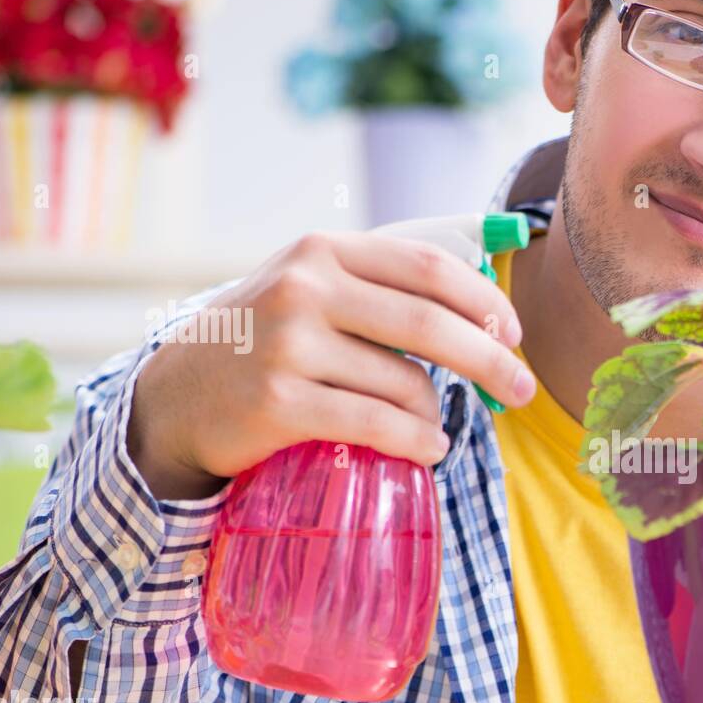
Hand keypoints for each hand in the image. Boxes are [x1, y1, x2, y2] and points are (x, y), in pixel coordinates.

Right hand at [127, 231, 535, 498]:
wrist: (178, 395)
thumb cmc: (266, 341)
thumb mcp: (312, 289)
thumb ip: (381, 287)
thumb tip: (485, 308)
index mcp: (324, 252)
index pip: (428, 267)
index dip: (483, 302)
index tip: (515, 333)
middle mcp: (304, 288)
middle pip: (429, 324)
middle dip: (492, 360)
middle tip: (525, 389)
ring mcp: (288, 346)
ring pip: (405, 385)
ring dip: (436, 415)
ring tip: (432, 428)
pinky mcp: (279, 404)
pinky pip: (377, 426)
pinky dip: (416, 443)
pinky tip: (428, 450)